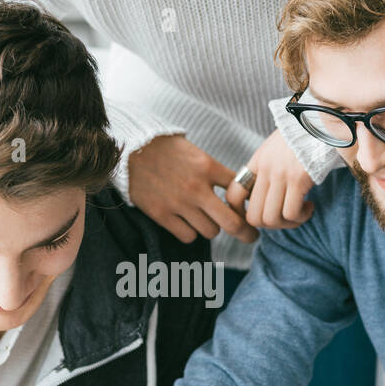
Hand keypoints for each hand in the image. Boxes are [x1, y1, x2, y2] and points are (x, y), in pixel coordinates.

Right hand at [127, 135, 257, 245]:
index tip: (251, 211)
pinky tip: (187, 222)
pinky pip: (188, 236)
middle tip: (251, 236)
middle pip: (232, 223)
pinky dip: (191, 232)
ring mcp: (179, 204)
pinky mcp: (162, 214)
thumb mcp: (197, 154)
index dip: (249, 203)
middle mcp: (196, 188)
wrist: (133, 149)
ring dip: (212, 227)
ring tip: (205, 218)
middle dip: (246, 232)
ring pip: (211, 232)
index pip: (241, 192)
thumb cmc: (168, 151)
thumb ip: (217, 173)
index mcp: (208, 168)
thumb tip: (241, 193)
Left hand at [224, 128, 314, 229]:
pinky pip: (291, 213)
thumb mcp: (277, 147)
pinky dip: (301, 217)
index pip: (233, 195)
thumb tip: (265, 195)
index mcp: (257, 162)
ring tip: (300, 213)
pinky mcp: (298, 179)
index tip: (261, 214)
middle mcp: (265, 170)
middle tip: (285, 218)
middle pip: (253, 216)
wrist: (323, 119)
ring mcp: (280, 175)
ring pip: (271, 219)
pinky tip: (309, 206)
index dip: (241, 213)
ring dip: (287, 224)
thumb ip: (267, 167)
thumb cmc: (305, 135)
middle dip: (269, 225)